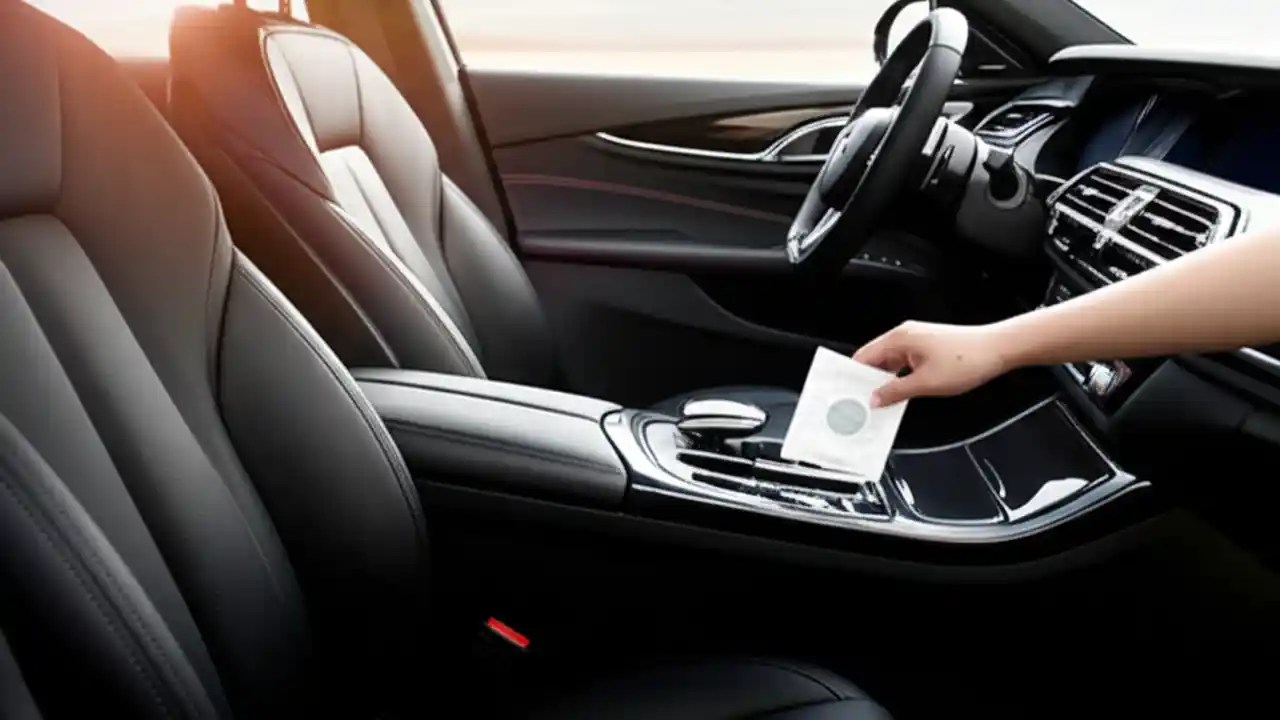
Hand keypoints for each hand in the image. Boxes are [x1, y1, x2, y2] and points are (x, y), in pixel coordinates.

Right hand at [853, 321, 1014, 407]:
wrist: (999, 349)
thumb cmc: (968, 359)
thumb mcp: (926, 383)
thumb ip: (895, 392)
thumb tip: (875, 398)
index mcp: (899, 339)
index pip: (863, 357)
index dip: (853, 376)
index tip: (847, 393)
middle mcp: (905, 336)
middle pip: (875, 360)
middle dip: (868, 381)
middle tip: (862, 403)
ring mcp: (917, 341)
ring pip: (891, 363)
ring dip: (886, 382)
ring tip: (881, 402)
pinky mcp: (928, 347)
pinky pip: (905, 363)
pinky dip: (900, 378)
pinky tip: (901, 393)